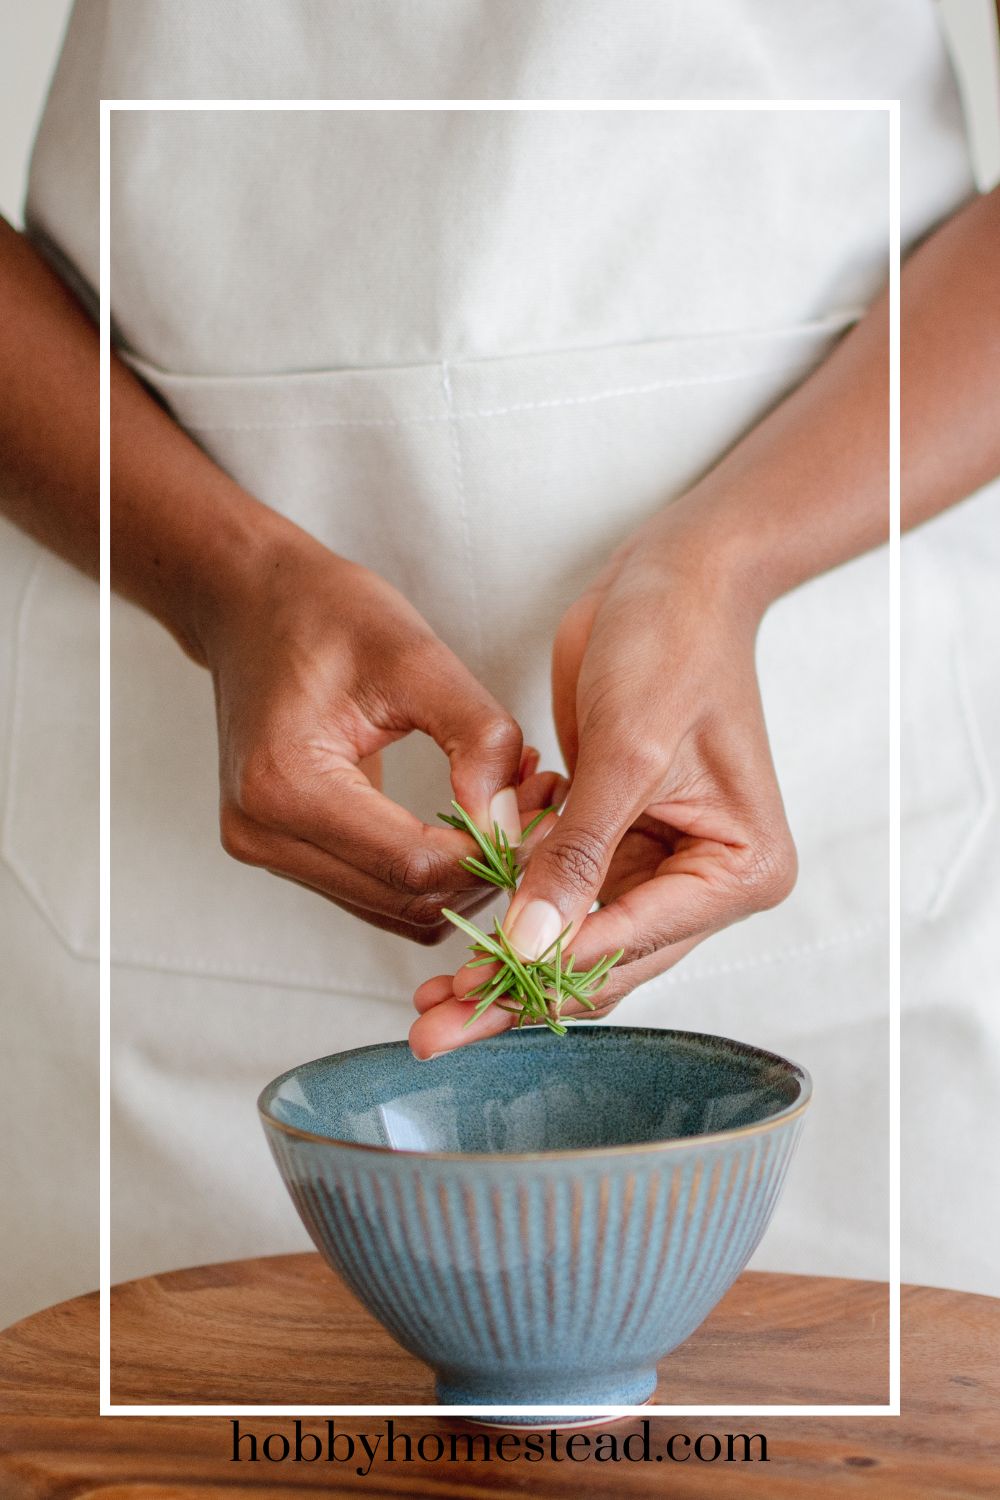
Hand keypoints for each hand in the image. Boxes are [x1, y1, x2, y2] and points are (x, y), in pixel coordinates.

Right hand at [197, 517, 535, 942]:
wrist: (248, 603)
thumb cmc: (323, 613)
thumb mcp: (416, 654)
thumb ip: (476, 737)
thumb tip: (514, 821)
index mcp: (286, 784)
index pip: (413, 864)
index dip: (493, 853)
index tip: (546, 811)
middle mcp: (263, 833)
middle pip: (407, 899)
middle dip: (487, 867)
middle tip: (544, 809)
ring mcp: (266, 848)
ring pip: (397, 908)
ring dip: (463, 874)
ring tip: (514, 808)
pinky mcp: (283, 850)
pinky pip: (376, 891)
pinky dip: (431, 869)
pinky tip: (470, 819)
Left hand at [410, 510, 796, 1051]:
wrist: (672, 578)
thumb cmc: (673, 645)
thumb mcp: (626, 750)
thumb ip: (577, 854)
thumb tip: (529, 946)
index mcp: (738, 869)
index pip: (630, 942)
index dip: (546, 973)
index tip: (469, 1000)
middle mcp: (706, 879)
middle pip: (600, 958)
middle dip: (515, 991)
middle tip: (436, 1030)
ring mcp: (660, 861)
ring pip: (572, 936)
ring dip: (504, 960)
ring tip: (431, 999)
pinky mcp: (616, 835)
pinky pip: (559, 891)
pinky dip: (512, 904)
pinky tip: (459, 927)